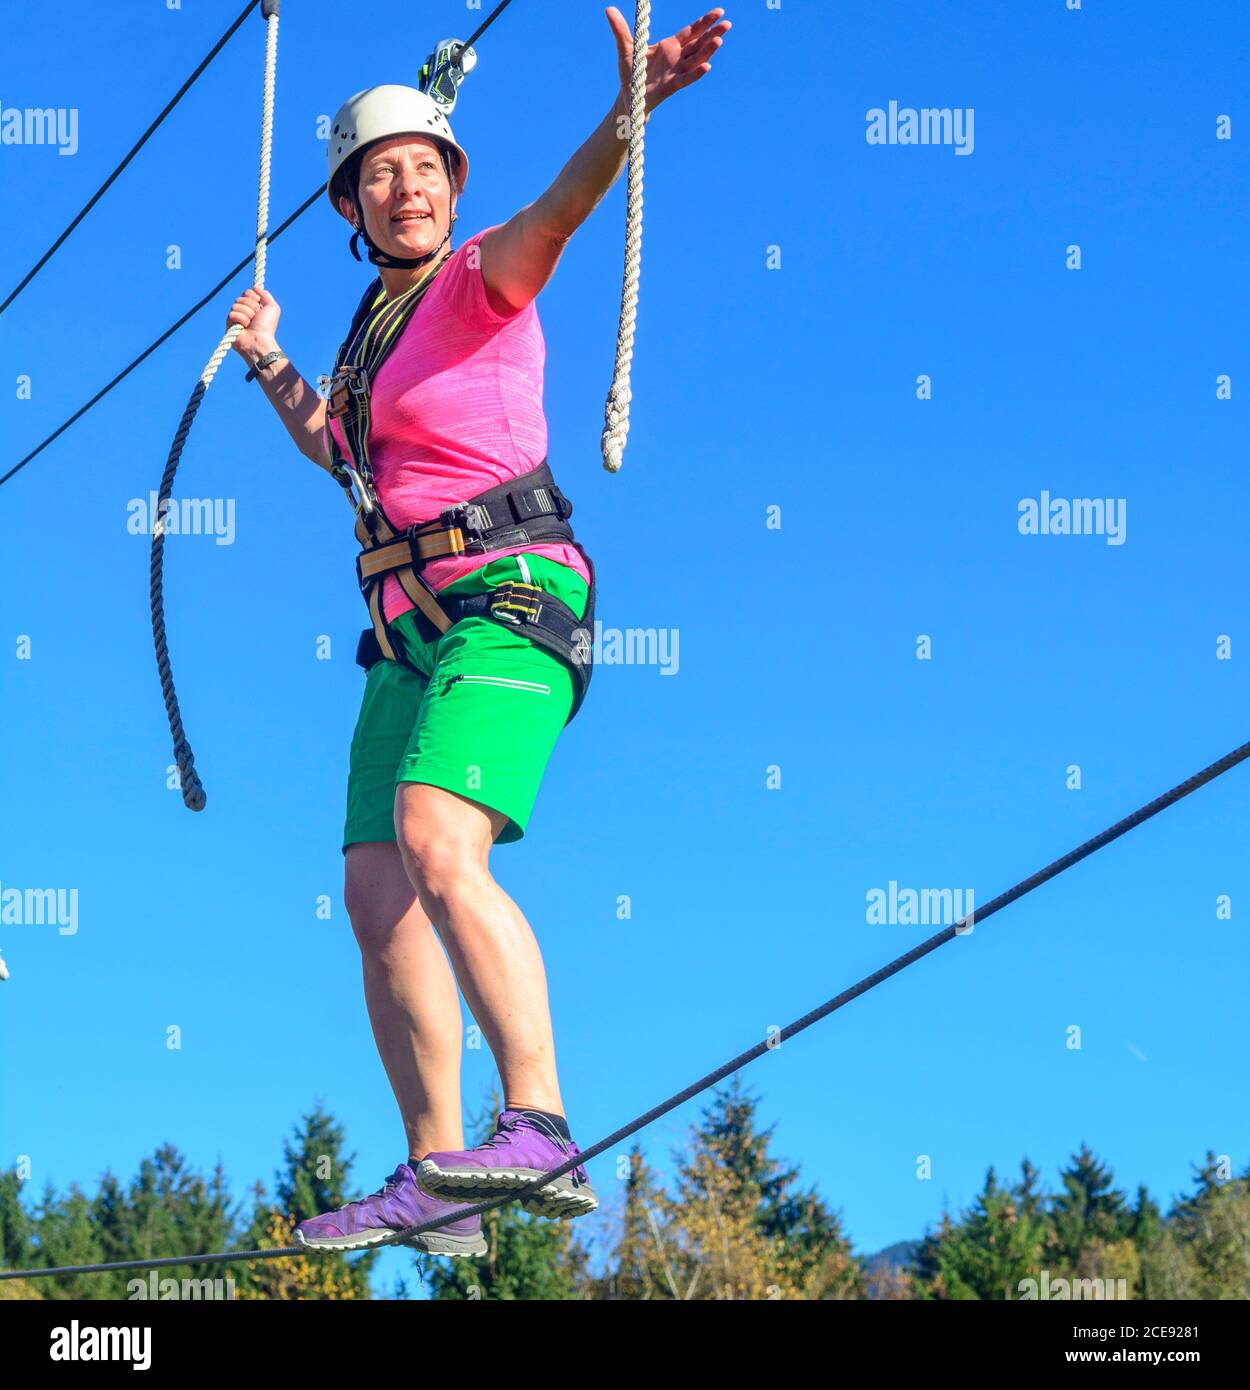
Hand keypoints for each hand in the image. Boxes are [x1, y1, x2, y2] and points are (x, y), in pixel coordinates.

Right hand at [227, 287, 280, 359]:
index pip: (247, 293)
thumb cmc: (267, 326)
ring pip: (235, 305)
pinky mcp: (229, 325)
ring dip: (246, 314)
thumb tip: (255, 286)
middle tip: (256, 316)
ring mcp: (235, 319)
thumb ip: (265, 295)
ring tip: (251, 323)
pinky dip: (240, 319)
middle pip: (240, 298)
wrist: (260, 340)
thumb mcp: (272, 308)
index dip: (252, 296)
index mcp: (253, 307)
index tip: (258, 302)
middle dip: (251, 305)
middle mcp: (244, 312)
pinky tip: (244, 327)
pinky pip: (231, 314)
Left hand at [606, 6, 729, 113]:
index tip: (719, 12)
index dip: (704, 22)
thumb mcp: (625, 48)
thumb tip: (609, 9)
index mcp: (670, 46)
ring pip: (695, 60)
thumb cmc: (630, 73)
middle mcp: (676, 59)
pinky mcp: (671, 87)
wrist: (628, 97)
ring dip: (707, 51)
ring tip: (719, 40)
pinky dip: (696, 73)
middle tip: (727, 24)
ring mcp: (675, 73)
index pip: (691, 32)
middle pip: (698, 44)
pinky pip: (686, 79)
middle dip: (712, 34)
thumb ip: (620, 30)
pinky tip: (707, 67)